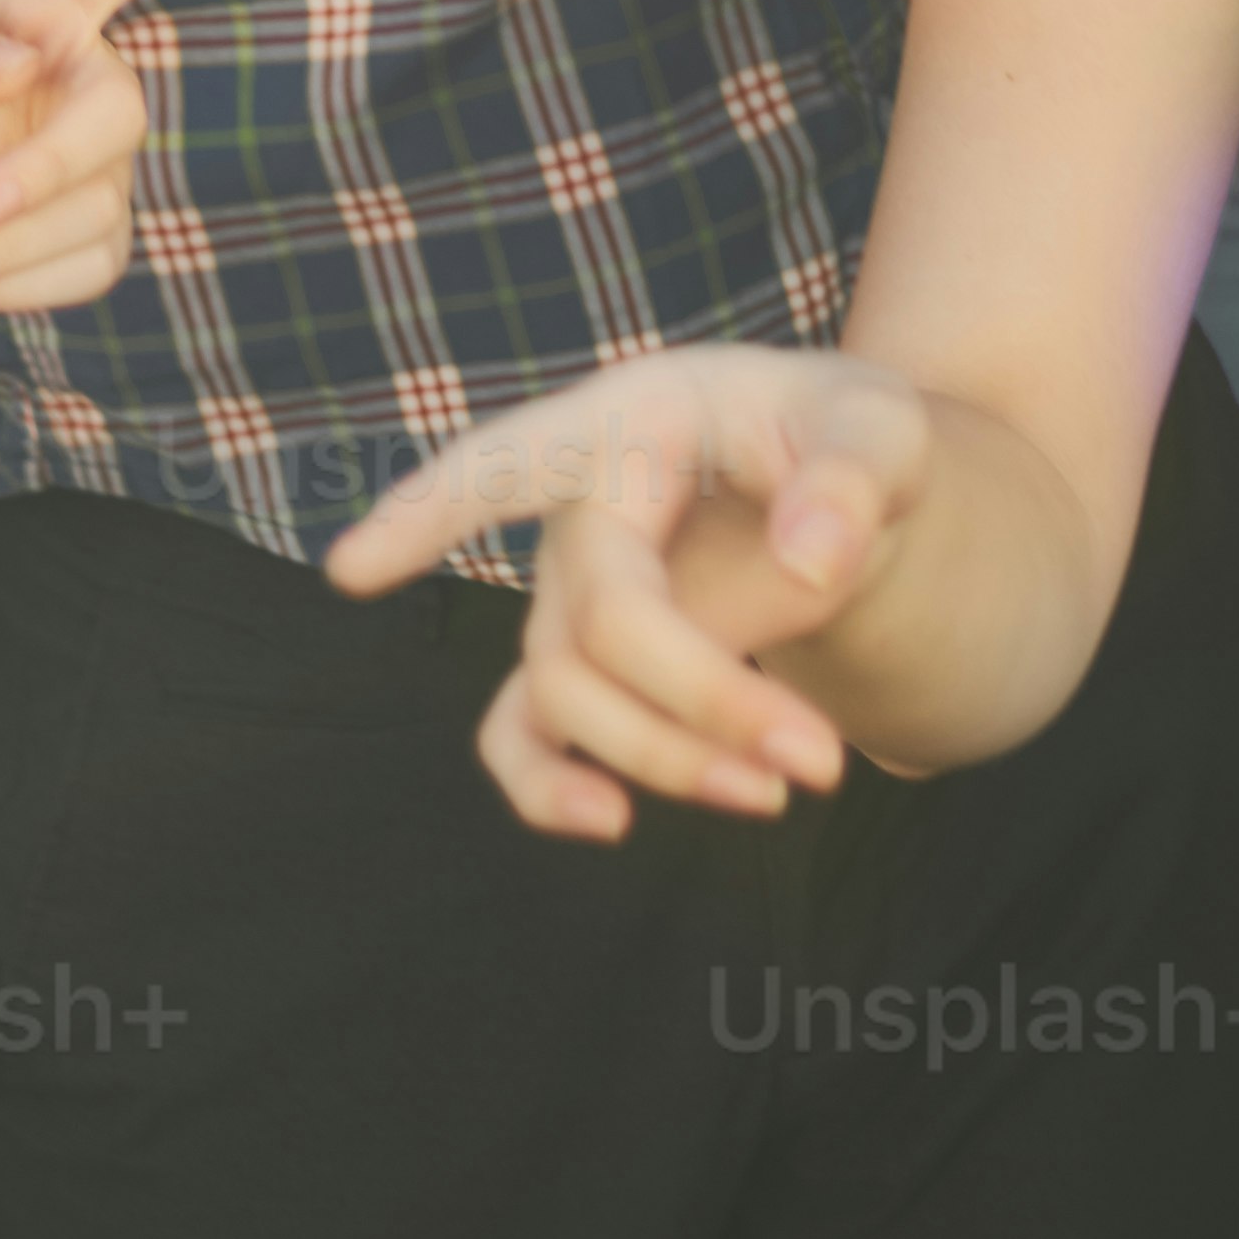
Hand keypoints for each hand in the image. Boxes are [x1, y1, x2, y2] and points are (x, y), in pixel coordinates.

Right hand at [325, 343, 929, 837]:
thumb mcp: (887, 431)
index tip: (350, 573)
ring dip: (664, 757)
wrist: (850, 500)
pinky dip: (546, 788)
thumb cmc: (852, 444)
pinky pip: (521, 736)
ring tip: (779, 792)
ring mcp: (569, 588)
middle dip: (700, 702)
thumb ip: (854, 477)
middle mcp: (580, 502)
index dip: (432, 512)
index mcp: (637, 418)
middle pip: (595, 622)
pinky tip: (608, 821)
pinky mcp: (582, 664)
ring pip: (564, 695)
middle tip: (821, 766)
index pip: (520, 459)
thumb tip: (808, 566)